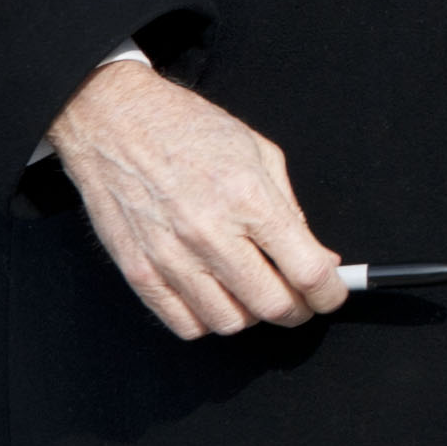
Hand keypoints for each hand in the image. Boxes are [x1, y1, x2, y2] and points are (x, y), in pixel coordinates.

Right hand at [45, 58, 343, 339]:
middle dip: (298, 310)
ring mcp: (171, 256)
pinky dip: (209, 319)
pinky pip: (185, 324)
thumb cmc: (188, 130)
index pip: (306, 270)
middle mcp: (210, 233)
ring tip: (253, 292)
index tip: (332, 294)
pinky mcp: (138, 271)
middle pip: (272, 305)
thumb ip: (291, 211)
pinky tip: (216, 296)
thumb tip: (320, 259)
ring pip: (230, 322)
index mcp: (248, 199)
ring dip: (252, 315)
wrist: (114, 121)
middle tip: (300, 299)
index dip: (330, 293)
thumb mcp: (258, 152)